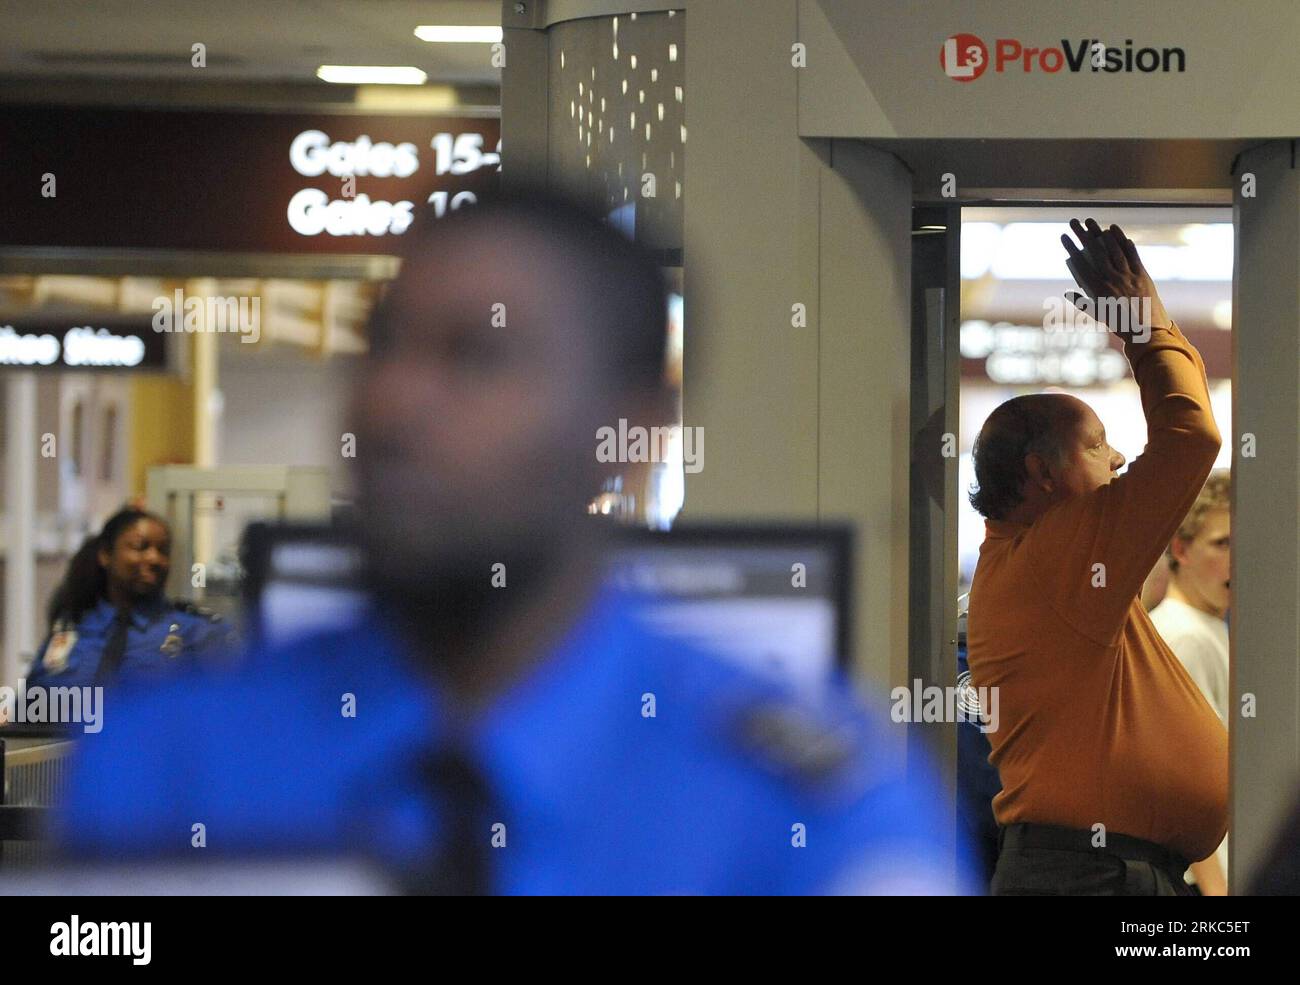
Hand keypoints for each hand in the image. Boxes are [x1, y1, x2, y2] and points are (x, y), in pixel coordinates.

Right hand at [1061, 218, 1170, 338]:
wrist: (1147, 330)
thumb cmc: (1119, 323)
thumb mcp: (1097, 314)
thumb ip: (1082, 302)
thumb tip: (1069, 292)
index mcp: (1098, 290)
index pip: (1081, 263)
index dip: (1071, 248)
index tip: (1064, 236)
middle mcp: (1112, 280)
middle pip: (1095, 252)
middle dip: (1083, 234)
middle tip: (1075, 221)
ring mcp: (1128, 276)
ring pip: (1113, 249)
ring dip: (1101, 233)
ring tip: (1092, 222)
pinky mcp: (1142, 274)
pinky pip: (1132, 254)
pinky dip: (1123, 241)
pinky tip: (1115, 231)